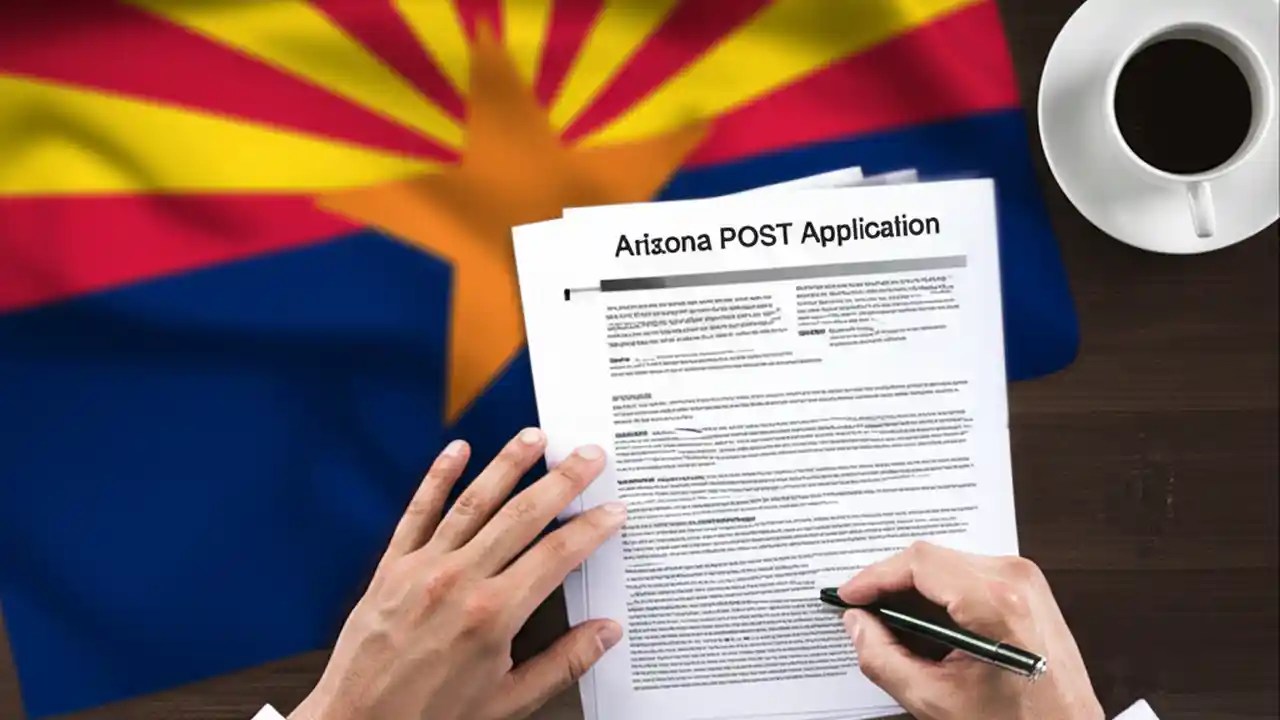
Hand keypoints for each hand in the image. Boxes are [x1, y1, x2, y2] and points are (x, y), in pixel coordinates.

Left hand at [290, 428, 624, 719]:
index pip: (557, 556)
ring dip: (508, 465)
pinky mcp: (391, 567)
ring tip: (536, 437)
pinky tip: (457, 450)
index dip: (591, 528)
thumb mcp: (509, 701)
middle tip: (589, 454)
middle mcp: (460, 581)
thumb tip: (607, 632)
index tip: (614, 510)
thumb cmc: (432, 719)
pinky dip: (438, 478)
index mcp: (494, 615)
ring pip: (474, 502)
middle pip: (522, 516)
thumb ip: (563, 662)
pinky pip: (418, 512)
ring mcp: (423, 568)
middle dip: (562, 481)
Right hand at [838, 542, 1103, 719]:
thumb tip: (858, 625)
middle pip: (931, 558)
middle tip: (862, 609)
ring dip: (913, 586)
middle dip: (891, 582)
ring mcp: (1025, 579)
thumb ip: (884, 659)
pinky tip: (920, 616)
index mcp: (998, 601)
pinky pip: (968, 572)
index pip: (919, 563)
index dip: (874, 576)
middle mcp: (1016, 578)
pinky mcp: (1026, 587)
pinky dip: (937, 590)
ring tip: (887, 615)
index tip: (848, 595)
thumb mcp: (936, 701)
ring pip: (947, 562)